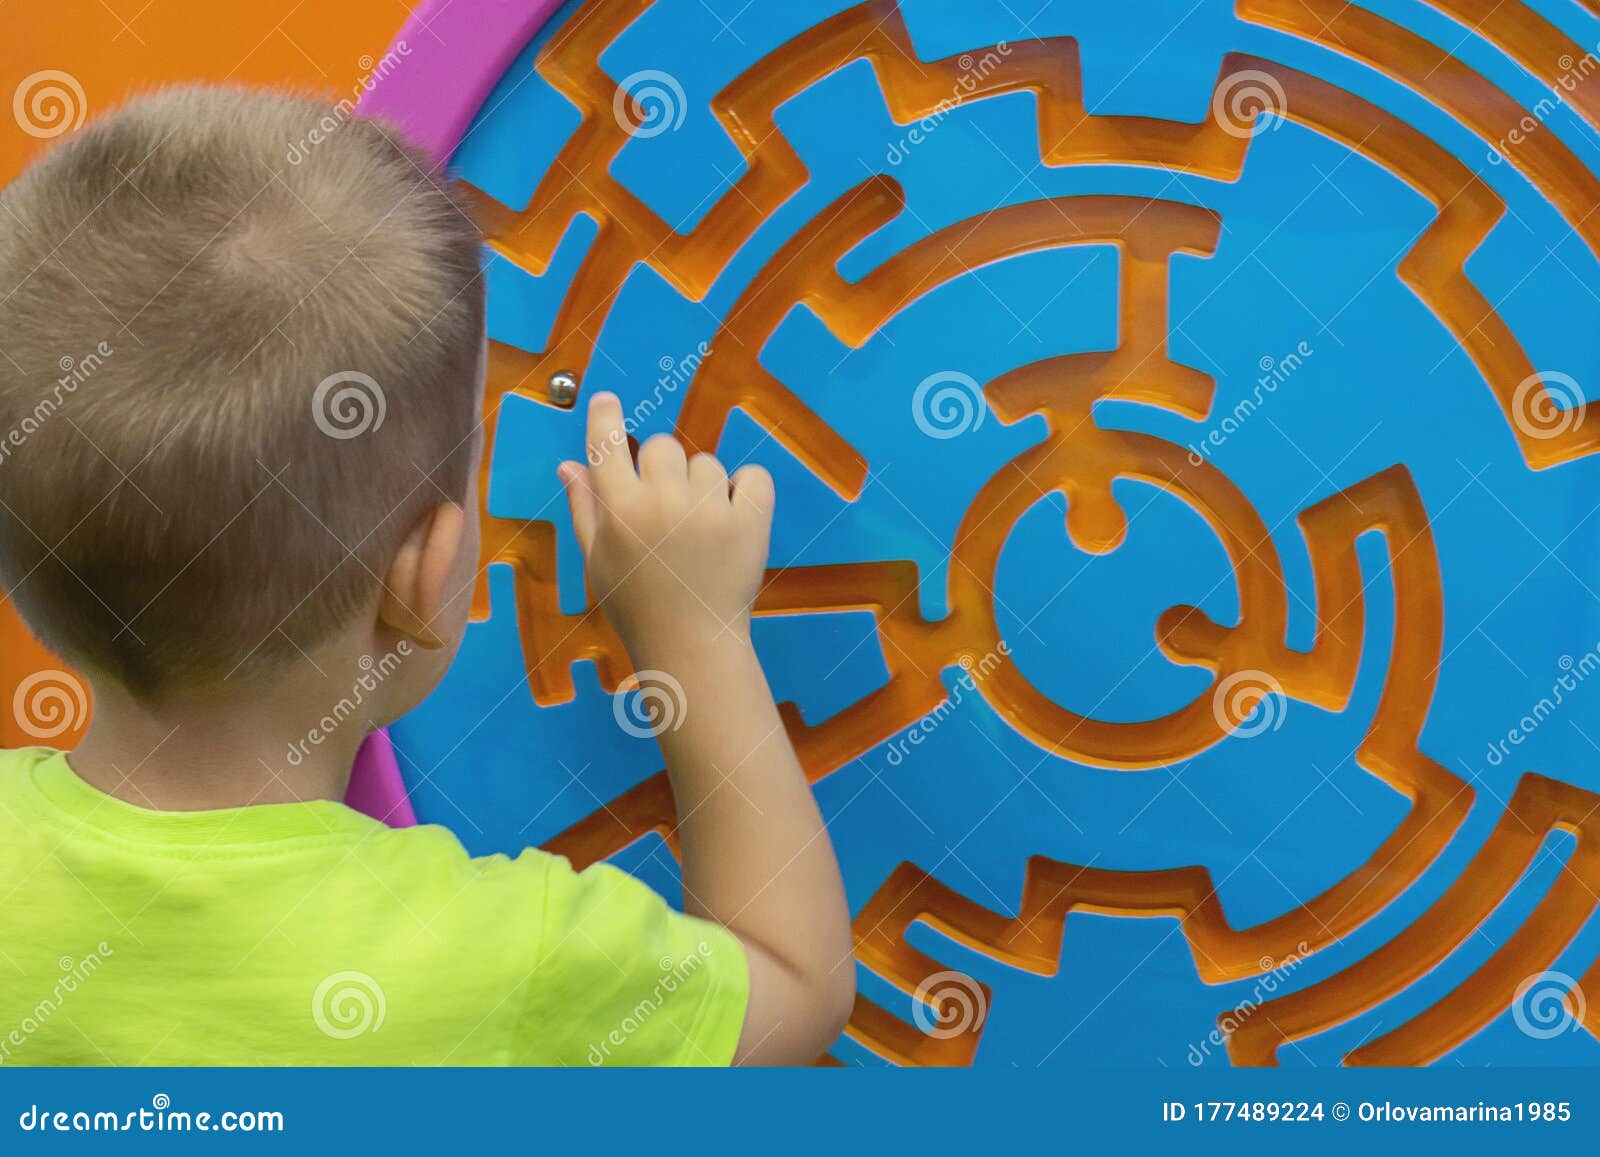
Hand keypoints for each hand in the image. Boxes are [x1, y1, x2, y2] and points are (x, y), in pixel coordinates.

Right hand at [558, 393, 773, 662]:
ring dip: (702, 485)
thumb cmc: (636, 604)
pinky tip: (734, 514)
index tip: (609, 402)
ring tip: (699, 528)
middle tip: (664, 508)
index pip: (607, 442)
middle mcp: (664, 500)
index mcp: (620, 508)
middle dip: (660, 468)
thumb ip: (585, 508)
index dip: (606, 416)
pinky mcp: (751, 520)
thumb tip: (569, 465)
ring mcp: (710, 509)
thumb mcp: (597, 560)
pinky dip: (746, 489)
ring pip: (706, 463)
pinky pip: (753, 476)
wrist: (691, 645)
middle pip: (661, 446)